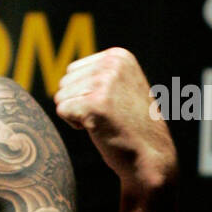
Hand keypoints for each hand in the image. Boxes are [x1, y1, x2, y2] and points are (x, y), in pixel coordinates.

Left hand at [53, 47, 177, 195]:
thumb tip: (64, 77)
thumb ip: (98, 75)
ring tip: (104, 121)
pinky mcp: (95, 103)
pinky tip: (99, 128)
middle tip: (106, 116)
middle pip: (64, 82)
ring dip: (77, 114)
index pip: (73, 70)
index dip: (84, 93)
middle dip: (78, 103)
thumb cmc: (131, 126)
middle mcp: (112, 64)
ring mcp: (104, 82)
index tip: (110, 104)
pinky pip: (62, 110)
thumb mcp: (121, 88)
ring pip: (61, 96)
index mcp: (118, 56)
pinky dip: (75, 124)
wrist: (151, 155)